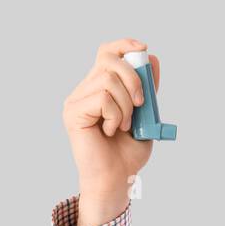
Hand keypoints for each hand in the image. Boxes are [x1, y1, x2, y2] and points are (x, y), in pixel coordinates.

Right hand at [62, 38, 160, 214]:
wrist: (117, 179)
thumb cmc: (128, 153)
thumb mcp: (145, 116)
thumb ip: (147, 89)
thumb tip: (152, 58)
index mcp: (99, 88)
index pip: (106, 53)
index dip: (123, 45)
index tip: (142, 49)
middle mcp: (84, 91)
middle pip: (109, 59)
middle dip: (133, 78)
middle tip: (140, 104)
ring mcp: (76, 101)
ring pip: (108, 80)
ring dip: (125, 105)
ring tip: (124, 125)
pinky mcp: (73, 113)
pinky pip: (102, 98)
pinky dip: (115, 115)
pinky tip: (110, 131)